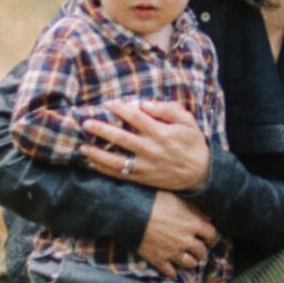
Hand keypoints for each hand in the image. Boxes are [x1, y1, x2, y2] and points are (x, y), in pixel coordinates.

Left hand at [81, 98, 211, 191]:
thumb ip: (167, 109)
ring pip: (115, 160)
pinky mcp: (143, 178)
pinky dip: (105, 170)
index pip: (135, 117)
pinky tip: (93, 163)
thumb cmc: (192, 143)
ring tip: (82, 147)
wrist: (200, 173)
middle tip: (85, 123)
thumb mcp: (187, 121)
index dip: (120, 109)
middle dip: (101, 130)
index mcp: (160, 133)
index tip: (108, 104)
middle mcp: (150, 150)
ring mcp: (145, 166)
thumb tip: (144, 104)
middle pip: (120, 138)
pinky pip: (120, 175)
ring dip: (97, 154)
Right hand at [136, 191, 219, 276]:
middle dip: (201, 250)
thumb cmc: (154, 200)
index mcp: (192, 224)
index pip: (211, 234)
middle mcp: (186, 240)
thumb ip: (194, 209)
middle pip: (202, 251)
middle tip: (198, 249)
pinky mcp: (159, 260)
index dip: (210, 236)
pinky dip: (173, 271)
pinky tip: (172, 268)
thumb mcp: (178, 198)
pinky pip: (171, 272)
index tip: (207, 237)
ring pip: (190, 264)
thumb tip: (207, 216)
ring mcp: (172, 252)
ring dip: (191, 262)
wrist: (130, 212)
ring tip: (188, 259)